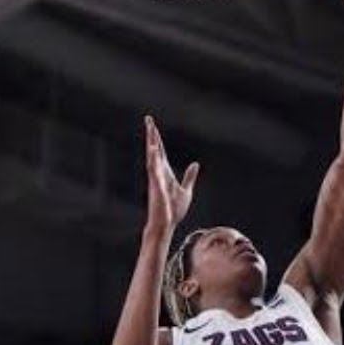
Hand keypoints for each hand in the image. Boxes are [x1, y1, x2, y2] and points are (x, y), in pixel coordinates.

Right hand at [143, 116, 198, 230]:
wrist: (167, 225)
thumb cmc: (174, 210)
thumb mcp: (186, 190)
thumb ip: (189, 176)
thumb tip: (195, 164)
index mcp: (165, 173)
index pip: (161, 152)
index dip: (157, 139)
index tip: (152, 126)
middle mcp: (158, 173)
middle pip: (154, 150)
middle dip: (152, 135)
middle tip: (148, 119)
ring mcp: (156, 180)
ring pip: (152, 157)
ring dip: (152, 144)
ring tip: (151, 130)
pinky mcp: (157, 187)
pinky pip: (154, 171)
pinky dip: (154, 160)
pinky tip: (154, 151)